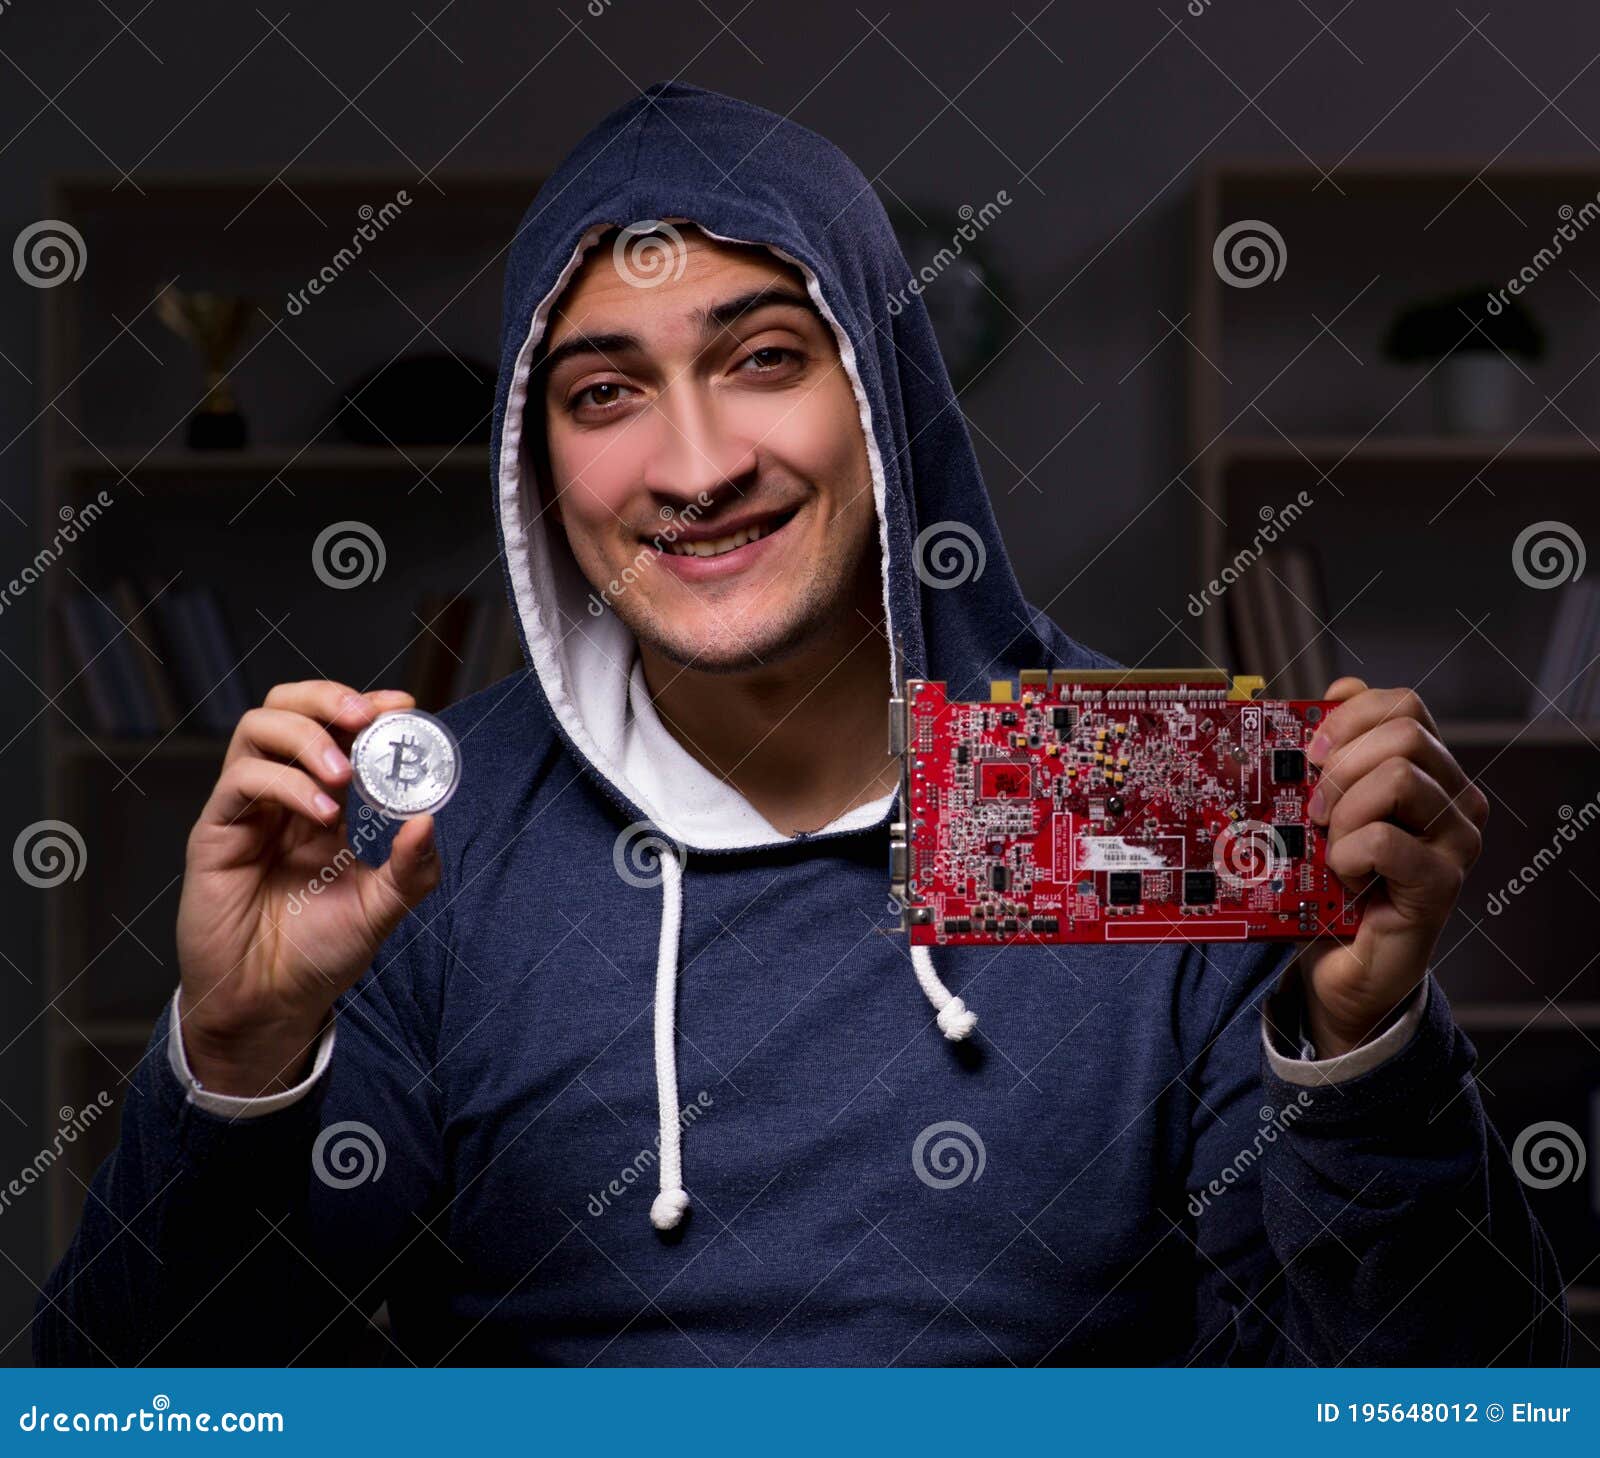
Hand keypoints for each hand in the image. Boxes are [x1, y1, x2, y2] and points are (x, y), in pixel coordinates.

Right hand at [175, 681, 441, 1095]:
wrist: (270, 1003)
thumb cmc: (319, 953)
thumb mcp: (382, 908)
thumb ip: (411, 868)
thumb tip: (430, 819)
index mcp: (325, 801)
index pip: (337, 729)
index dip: (368, 707)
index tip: (405, 706)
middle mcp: (284, 794)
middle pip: (287, 706)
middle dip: (327, 697)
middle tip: (363, 717)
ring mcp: (247, 809)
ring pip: (259, 728)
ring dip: (308, 736)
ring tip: (343, 774)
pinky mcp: (216, 832)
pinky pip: (242, 781)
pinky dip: (286, 783)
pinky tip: (322, 814)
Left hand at [1297, 678, 1487, 1056]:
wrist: (1337, 965)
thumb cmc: (1329, 883)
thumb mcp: (1321, 808)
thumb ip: (1333, 754)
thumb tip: (1337, 690)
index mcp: (1428, 770)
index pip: (1403, 705)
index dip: (1348, 718)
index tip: (1311, 753)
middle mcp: (1455, 799)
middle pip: (1404, 733)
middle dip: (1340, 765)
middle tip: (1315, 811)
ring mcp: (1456, 841)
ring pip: (1395, 778)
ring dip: (1342, 812)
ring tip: (1330, 848)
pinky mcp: (1442, 884)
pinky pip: (1383, 840)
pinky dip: (1347, 854)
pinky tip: (1344, 877)